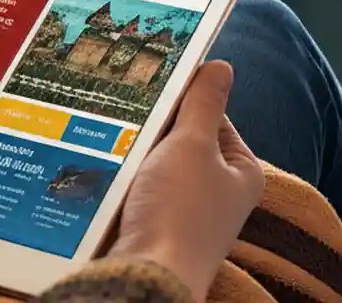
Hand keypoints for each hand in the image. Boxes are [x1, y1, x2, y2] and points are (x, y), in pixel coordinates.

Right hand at [108, 60, 264, 301]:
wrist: (147, 275)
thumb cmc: (180, 212)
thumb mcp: (193, 144)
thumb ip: (204, 103)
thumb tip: (220, 66)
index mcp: (242, 171)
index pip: (214, 117)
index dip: (185, 98)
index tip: (153, 82)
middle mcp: (218, 193)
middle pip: (182, 140)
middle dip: (153, 125)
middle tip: (125, 104)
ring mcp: (186, 212)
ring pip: (155, 164)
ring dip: (133, 151)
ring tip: (107, 131)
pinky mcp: (156, 227)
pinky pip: (138, 189)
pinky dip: (122, 176)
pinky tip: (99, 163)